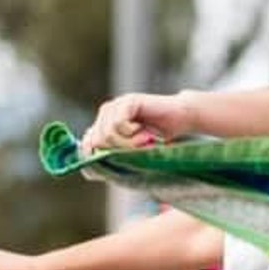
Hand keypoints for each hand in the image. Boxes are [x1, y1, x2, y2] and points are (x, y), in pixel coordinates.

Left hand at [80, 91, 195, 155]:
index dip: (95, 157)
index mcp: (104, 124)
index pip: (87, 142)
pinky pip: (119, 124)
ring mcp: (116, 106)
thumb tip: (91, 161)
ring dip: (128, 144)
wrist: (182, 119)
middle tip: (139, 150)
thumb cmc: (160, 138)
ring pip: (107, 134)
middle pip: (97, 141)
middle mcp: (106, 113)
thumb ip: (113, 154)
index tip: (113, 167)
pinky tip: (144, 132)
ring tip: (144, 141)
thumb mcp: (133, 151)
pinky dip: (132, 134)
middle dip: (118, 151)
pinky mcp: (127, 102)